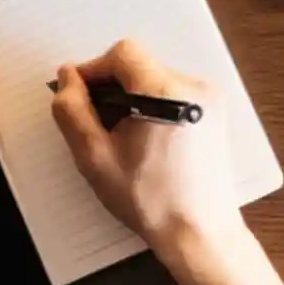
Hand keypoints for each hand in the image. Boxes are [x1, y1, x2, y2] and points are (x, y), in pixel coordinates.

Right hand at [51, 39, 242, 259]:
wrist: (199, 231)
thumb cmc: (150, 200)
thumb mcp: (95, 158)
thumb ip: (72, 111)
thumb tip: (67, 77)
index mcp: (167, 92)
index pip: (122, 53)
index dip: (94, 69)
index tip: (79, 95)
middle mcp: (195, 87)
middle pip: (140, 64)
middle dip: (113, 86)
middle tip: (99, 123)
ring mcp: (211, 98)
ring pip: (157, 78)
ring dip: (134, 96)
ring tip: (124, 136)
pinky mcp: (216, 112)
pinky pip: (176, 93)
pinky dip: (156, 105)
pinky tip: (147, 140)